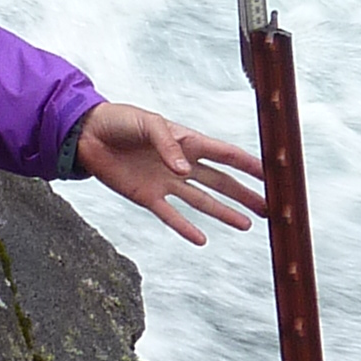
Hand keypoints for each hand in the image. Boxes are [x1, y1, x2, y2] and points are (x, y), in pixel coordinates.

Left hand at [75, 103, 265, 246]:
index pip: (224, 154)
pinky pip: (171, 215)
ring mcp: (166, 182)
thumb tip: (185, 172)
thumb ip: (168, 145)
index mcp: (186, 140)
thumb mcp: (147, 123)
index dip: (248, 164)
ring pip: (202, 200)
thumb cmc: (120, 120)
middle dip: (244, 193)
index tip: (272, 174)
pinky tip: (202, 239)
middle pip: (220, 181)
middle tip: (268, 206)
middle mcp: (181, 164)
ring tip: (247, 224)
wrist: (88, 135)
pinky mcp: (147, 197)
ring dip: (224, 212)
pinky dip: (185, 228)